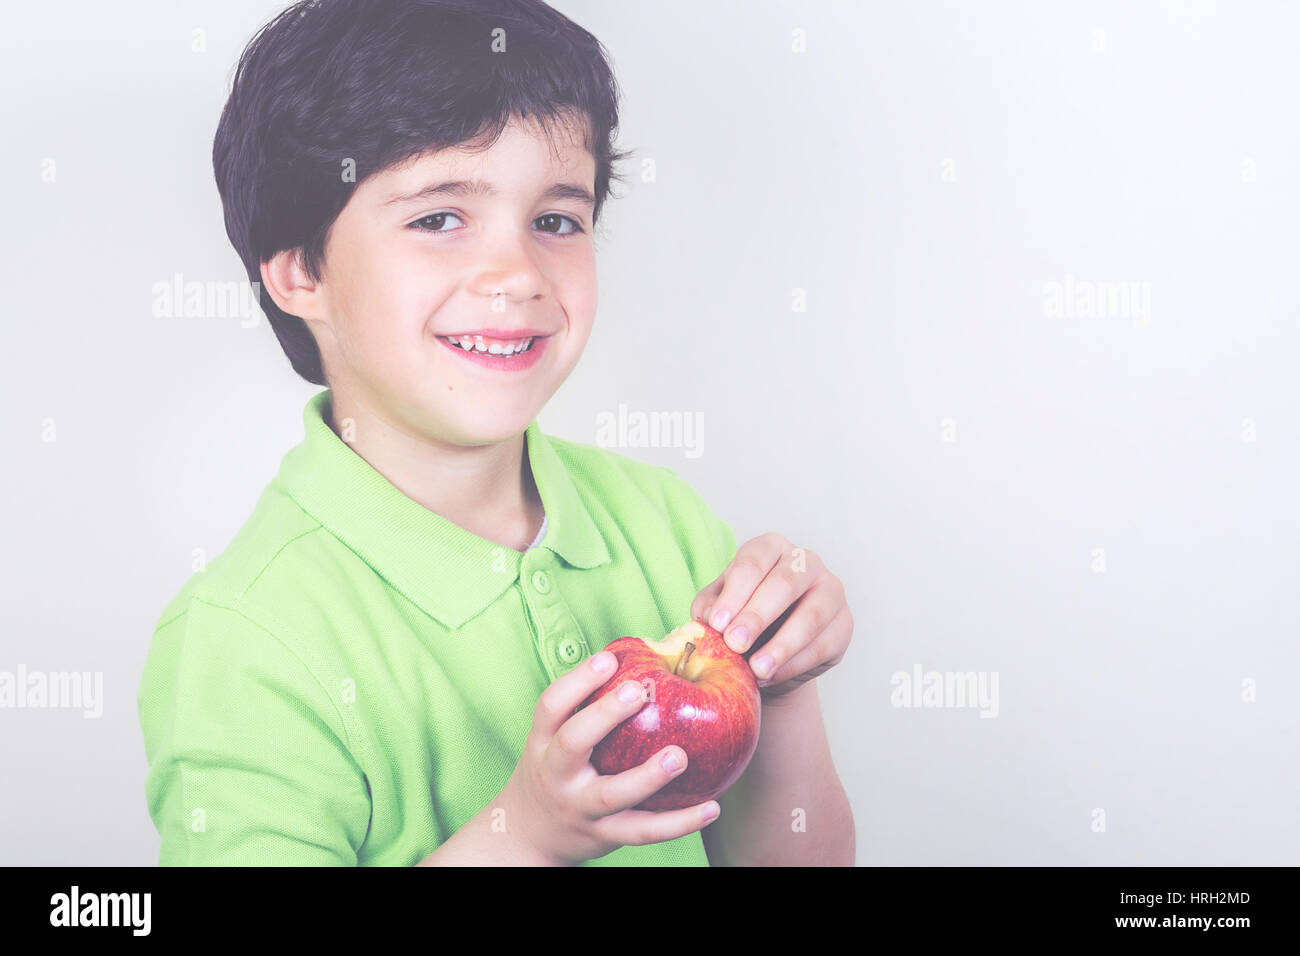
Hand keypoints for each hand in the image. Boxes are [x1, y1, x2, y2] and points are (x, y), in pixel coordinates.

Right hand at [497, 651, 721, 864]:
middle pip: (572, 744)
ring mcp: (579, 807)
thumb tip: (655, 651)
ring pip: (611, 795)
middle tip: (640, 691)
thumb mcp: (556, 736)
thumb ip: (591, 703)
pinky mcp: (604, 836)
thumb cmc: (559, 767)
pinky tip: (712, 808)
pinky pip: (644, 831)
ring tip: (679, 757)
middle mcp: (556, 774)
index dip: (578, 681)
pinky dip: (679, 823)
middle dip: (603, 716)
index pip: (551, 706)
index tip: (609, 658)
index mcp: (544, 742)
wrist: (530, 834)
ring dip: (647, 777)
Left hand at [690, 532, 852, 701]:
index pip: (754, 561)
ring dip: (782, 646)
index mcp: (771, 547)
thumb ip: (709, 608)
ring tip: (757, 669)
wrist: (770, 651)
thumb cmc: (741, 618)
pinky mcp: (844, 623)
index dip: (734, 593)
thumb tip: (706, 617)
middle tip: (734, 644)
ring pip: (812, 615)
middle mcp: (806, 561)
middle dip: (757, 616)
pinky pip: (823, 645)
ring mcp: (831, 590)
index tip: (717, 623)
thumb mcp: (719, 609)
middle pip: (785, 584)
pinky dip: (795, 664)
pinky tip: (771, 676)